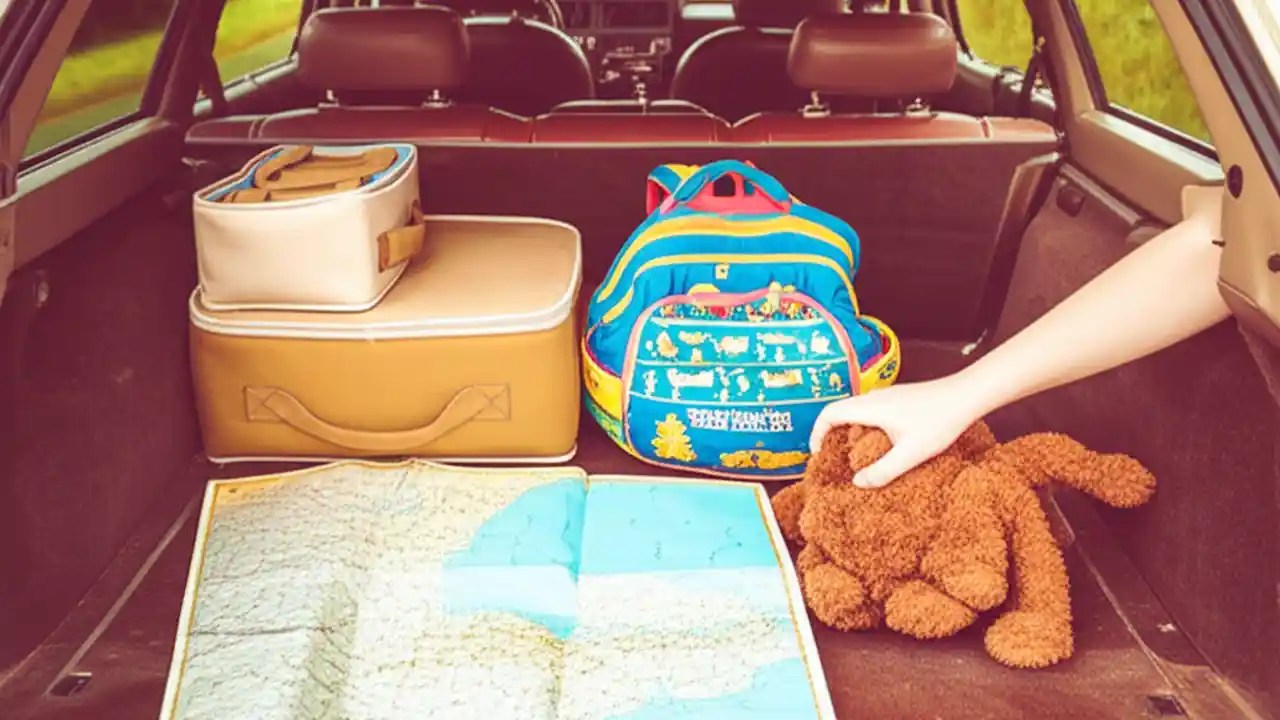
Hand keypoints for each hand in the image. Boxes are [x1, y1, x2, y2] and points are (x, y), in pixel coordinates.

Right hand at [809, 375, 984, 488]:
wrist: (966, 395)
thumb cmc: (940, 421)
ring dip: (849, 431)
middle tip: (835, 458)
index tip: (819, 453)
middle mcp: (874, 398)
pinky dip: (865, 427)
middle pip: (840, 411)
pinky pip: (871, 411)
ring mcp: (887, 396)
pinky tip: (882, 444)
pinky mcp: (899, 399)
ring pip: (856, 411)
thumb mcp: (910, 454)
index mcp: (870, 408)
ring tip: (857, 455)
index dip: (817, 433)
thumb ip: (883, 470)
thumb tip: (858, 482)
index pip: (829, 414)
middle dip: (831, 434)